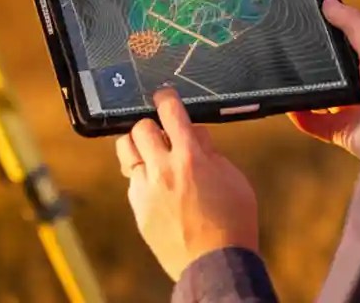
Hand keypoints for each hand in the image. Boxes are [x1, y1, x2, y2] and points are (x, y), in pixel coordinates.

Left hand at [115, 87, 259, 280]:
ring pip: (126, 150)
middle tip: (163, 132)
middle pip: (141, 127)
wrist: (215, 264)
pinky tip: (157, 184)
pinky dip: (142, 175)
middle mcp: (163, 169)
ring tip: (152, 152)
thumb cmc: (233, 221)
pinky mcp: (138, 209)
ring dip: (138, 145)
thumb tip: (195, 133)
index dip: (166, 98)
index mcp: (190, 157)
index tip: (164, 96)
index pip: (170, 112)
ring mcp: (146, 190)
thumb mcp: (233, 178)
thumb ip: (211, 151)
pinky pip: (131, 180)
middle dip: (153, 125)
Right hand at [287, 0, 359, 159]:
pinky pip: (319, 125)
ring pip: (327, 102)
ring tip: (285, 78)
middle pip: (340, 76)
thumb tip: (327, 2)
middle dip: (320, 67)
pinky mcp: (347, 135)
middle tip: (293, 54)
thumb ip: (352, 23)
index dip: (339, 40)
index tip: (314, 29)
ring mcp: (359, 114)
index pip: (357, 49)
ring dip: (307, 93)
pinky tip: (287, 104)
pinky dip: (302, 117)